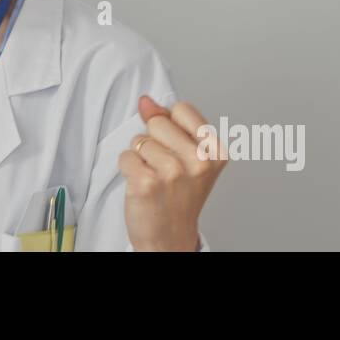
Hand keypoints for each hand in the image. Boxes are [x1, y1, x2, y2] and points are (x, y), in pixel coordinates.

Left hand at [119, 96, 226, 250]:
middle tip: (164, 168)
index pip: (181, 109)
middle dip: (154, 140)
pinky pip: (125, 156)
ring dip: (140, 157)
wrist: (169, 239)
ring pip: (139, 140)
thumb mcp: (187, 157)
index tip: (176, 148)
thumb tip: (146, 101)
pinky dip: (128, 169)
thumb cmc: (179, 198)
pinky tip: (143, 185)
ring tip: (154, 178)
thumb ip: (169, 123)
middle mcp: (198, 161)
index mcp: (215, 151)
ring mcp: (172, 172)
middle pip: (157, 122)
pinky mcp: (147, 183)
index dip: (171, 125)